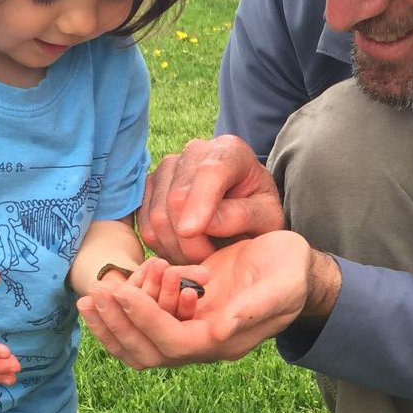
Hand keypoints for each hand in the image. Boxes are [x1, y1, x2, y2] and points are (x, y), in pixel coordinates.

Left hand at [78, 233, 338, 368]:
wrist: (294, 269)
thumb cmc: (291, 274)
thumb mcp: (282, 286)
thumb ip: (254, 310)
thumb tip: (220, 331)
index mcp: (222, 343)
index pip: (171, 342)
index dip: (143, 319)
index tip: (120, 290)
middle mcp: (201, 344)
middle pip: (146, 353)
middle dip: (117, 326)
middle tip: (94, 294)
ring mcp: (189, 333)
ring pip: (138, 346)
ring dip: (112, 324)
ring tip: (91, 296)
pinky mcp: (182, 316)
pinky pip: (142, 326)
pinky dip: (122, 313)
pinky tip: (109, 289)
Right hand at [137, 135, 283, 263]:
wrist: (241, 207)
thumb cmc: (258, 212)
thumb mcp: (266, 217)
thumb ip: (242, 216)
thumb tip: (207, 224)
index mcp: (230, 151)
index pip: (210, 172)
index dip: (199, 202)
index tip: (192, 232)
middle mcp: (194, 152)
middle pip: (176, 198)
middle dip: (190, 240)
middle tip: (209, 260)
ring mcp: (167, 168)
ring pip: (157, 215)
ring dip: (176, 247)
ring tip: (199, 257)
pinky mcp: (150, 188)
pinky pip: (145, 225)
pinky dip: (162, 246)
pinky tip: (183, 251)